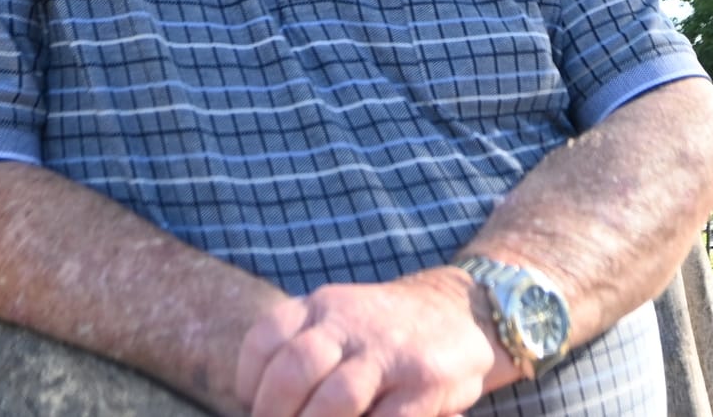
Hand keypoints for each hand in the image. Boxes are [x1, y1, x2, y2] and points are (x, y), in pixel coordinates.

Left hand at [233, 267, 519, 416]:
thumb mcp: (340, 319)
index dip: (250, 381)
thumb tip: (256, 404)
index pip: (267, 338)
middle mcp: (352, 323)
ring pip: (338, 397)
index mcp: (323, 306)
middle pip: (296, 368)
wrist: (463, 310)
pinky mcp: (426, 381)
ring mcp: (391, 351)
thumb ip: (304, 347)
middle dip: (275, 413)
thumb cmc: (384, 332)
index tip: (252, 406)